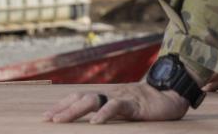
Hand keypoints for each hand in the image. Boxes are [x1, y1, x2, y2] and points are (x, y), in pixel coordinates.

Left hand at [43, 82, 189, 123]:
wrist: (171, 95)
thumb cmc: (148, 105)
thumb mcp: (125, 109)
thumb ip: (110, 111)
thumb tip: (93, 121)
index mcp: (107, 96)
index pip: (79, 98)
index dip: (63, 105)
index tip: (47, 116)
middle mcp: (110, 94)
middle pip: (80, 98)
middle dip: (61, 108)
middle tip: (46, 119)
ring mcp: (121, 97)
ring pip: (92, 100)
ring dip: (73, 111)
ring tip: (59, 121)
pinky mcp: (134, 103)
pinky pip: (116, 107)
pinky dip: (104, 114)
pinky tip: (94, 123)